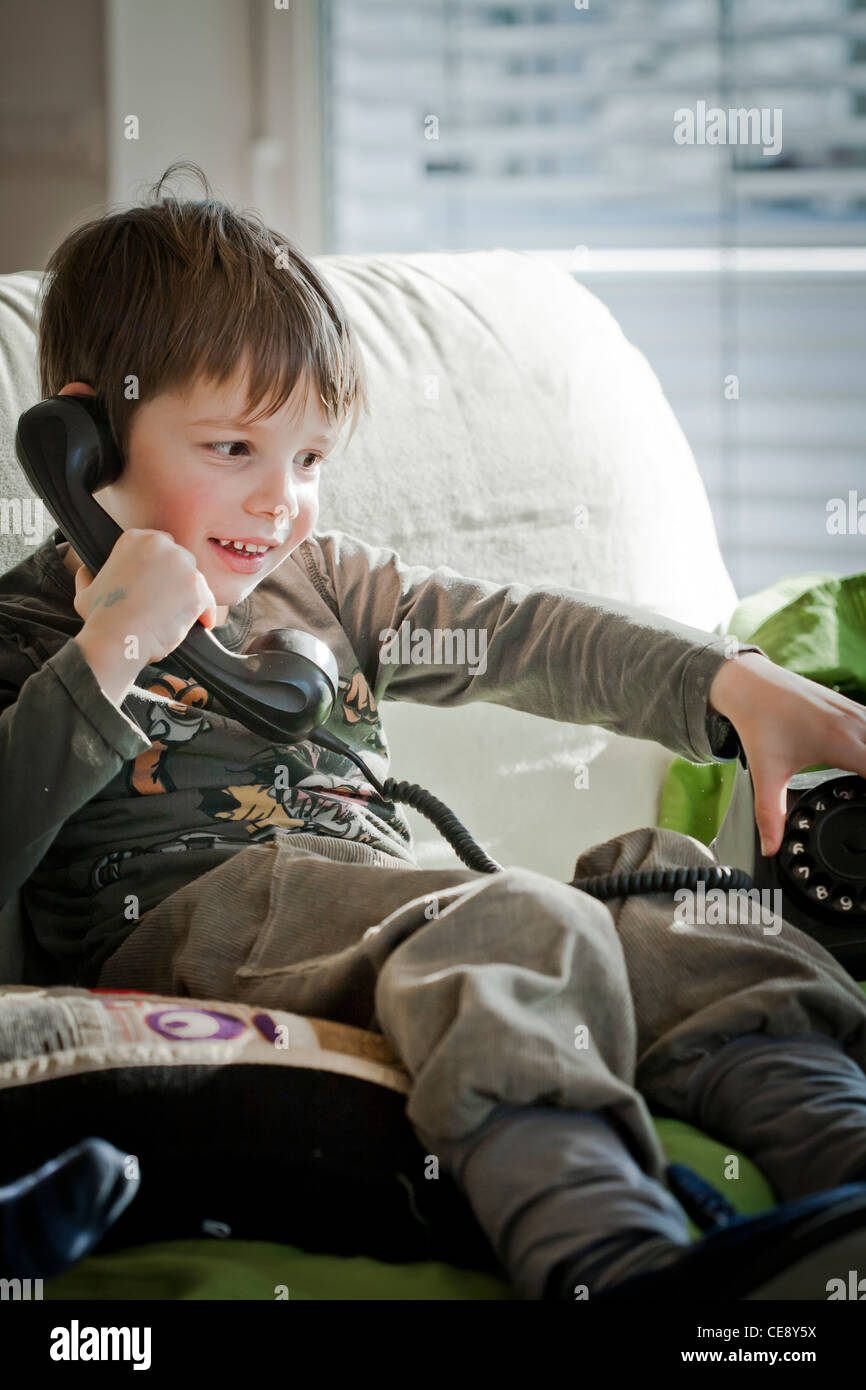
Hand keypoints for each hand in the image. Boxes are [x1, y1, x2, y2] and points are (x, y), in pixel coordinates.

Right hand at [72, 529, 217, 668]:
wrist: (119, 637)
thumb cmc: (101, 617)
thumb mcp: (86, 590)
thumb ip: (88, 575)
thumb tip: (85, 570)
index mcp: (135, 538)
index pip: (158, 546)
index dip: (158, 567)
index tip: (155, 584)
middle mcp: (162, 545)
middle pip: (179, 558)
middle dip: (176, 577)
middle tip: (168, 600)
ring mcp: (183, 566)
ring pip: (194, 578)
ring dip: (189, 594)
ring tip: (178, 614)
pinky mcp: (198, 589)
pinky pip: (208, 599)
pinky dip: (206, 611)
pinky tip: (201, 623)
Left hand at [708, 652, 865, 856]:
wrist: (749, 684)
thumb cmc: (760, 723)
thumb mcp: (765, 773)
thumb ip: (770, 814)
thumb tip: (770, 849)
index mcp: (842, 743)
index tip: (865, 805)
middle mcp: (856, 724)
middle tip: (863, 797)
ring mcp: (856, 712)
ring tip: (863, 788)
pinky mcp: (852, 707)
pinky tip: (863, 762)